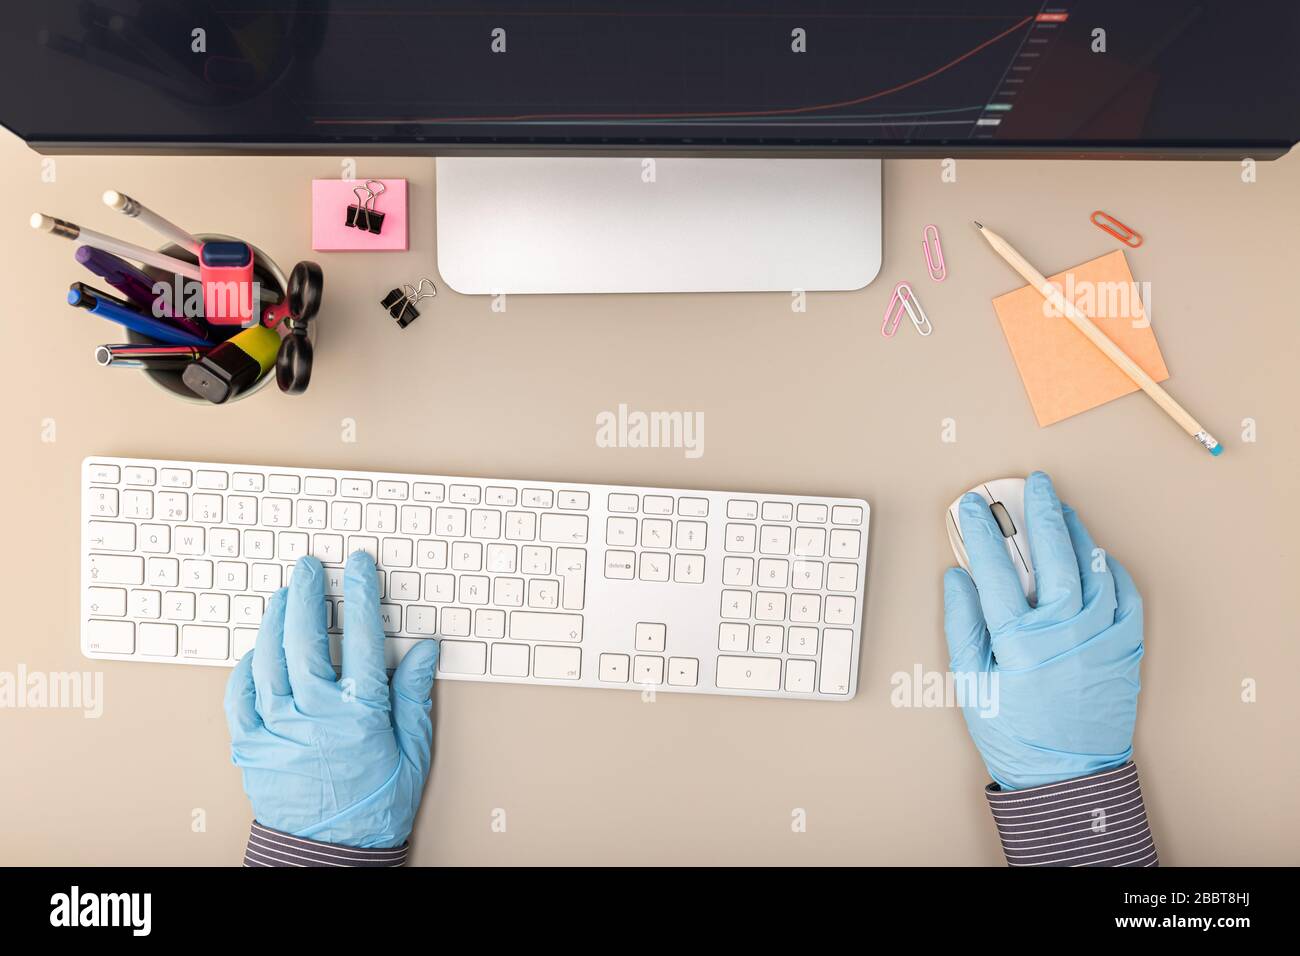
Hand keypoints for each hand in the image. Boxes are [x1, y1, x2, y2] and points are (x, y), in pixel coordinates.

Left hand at [224, 552, 438, 847]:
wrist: (331, 855)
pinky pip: (240, 696)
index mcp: (359, 712)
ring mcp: (277, 728)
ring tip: (282, 596)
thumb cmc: (376, 806)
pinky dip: (246, 667)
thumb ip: (413, 695)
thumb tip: (423, 650)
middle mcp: (314, 714)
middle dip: (306, 594)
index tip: (358, 568)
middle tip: (307, 568)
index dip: (361, 593)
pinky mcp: (251, 746)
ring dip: (274, 620)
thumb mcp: (413, 751)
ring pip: (268, 658)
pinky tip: (256, 651)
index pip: (362, 635)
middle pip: (304, 636)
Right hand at [943, 471, 1142, 790]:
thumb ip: (962, 624)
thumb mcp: (971, 683)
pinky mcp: (1125, 647)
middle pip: (1051, 552)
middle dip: (1038, 511)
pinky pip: (1124, 594)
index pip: (994, 566)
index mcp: (1019, 639)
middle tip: (1031, 485)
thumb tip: (958, 577)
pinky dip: (1110, 569)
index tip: (969, 508)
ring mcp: (1101, 636)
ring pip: (1092, 566)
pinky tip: (1096, 556)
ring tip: (1061, 510)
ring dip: (1075, 532)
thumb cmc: (1016, 735)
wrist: (1068, 778)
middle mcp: (1064, 630)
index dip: (978, 530)